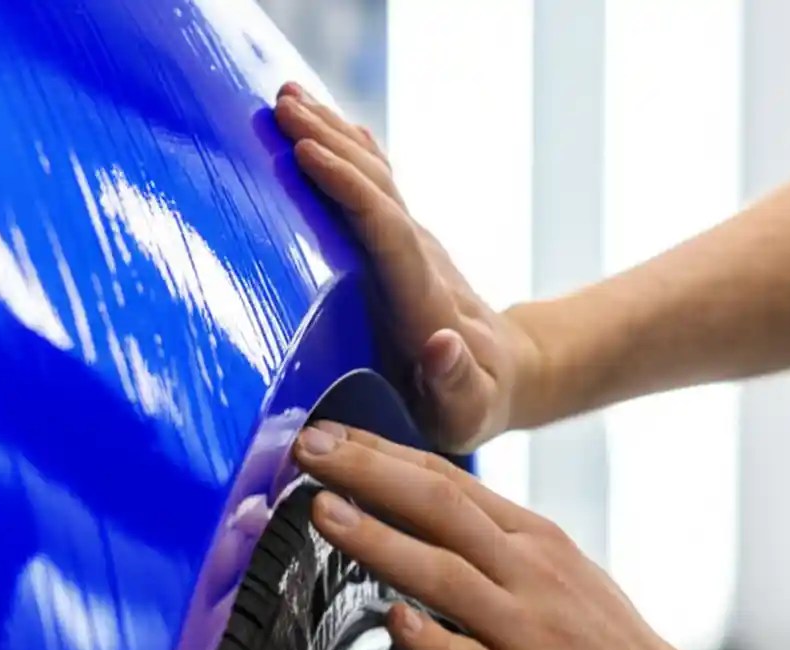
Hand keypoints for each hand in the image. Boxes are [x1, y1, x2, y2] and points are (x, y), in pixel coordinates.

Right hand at [275, 83, 541, 451]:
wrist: (506, 376)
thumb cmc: (472, 407)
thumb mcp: (467, 412)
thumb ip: (455, 383)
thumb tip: (443, 344)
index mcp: (423, 300)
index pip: (387, 232)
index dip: (350, 189)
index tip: (309, 153)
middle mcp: (420, 260)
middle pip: (378, 190)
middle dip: (332, 145)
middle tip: (283, 105)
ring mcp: (412, 246)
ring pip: (374, 179)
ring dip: (333, 136)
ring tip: (289, 96)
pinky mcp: (402, 243)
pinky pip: (374, 186)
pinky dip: (348, 149)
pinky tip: (325, 120)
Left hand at [292, 421, 735, 649]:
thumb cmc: (604, 642)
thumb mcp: (556, 567)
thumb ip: (490, 535)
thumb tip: (417, 497)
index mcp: (534, 538)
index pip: (449, 480)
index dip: (384, 453)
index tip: (333, 433)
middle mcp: (532, 574)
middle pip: (441, 508)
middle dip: (369, 474)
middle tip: (312, 450)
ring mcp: (531, 633)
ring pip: (446, 575)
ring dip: (380, 540)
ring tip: (326, 513)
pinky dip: (432, 639)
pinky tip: (395, 621)